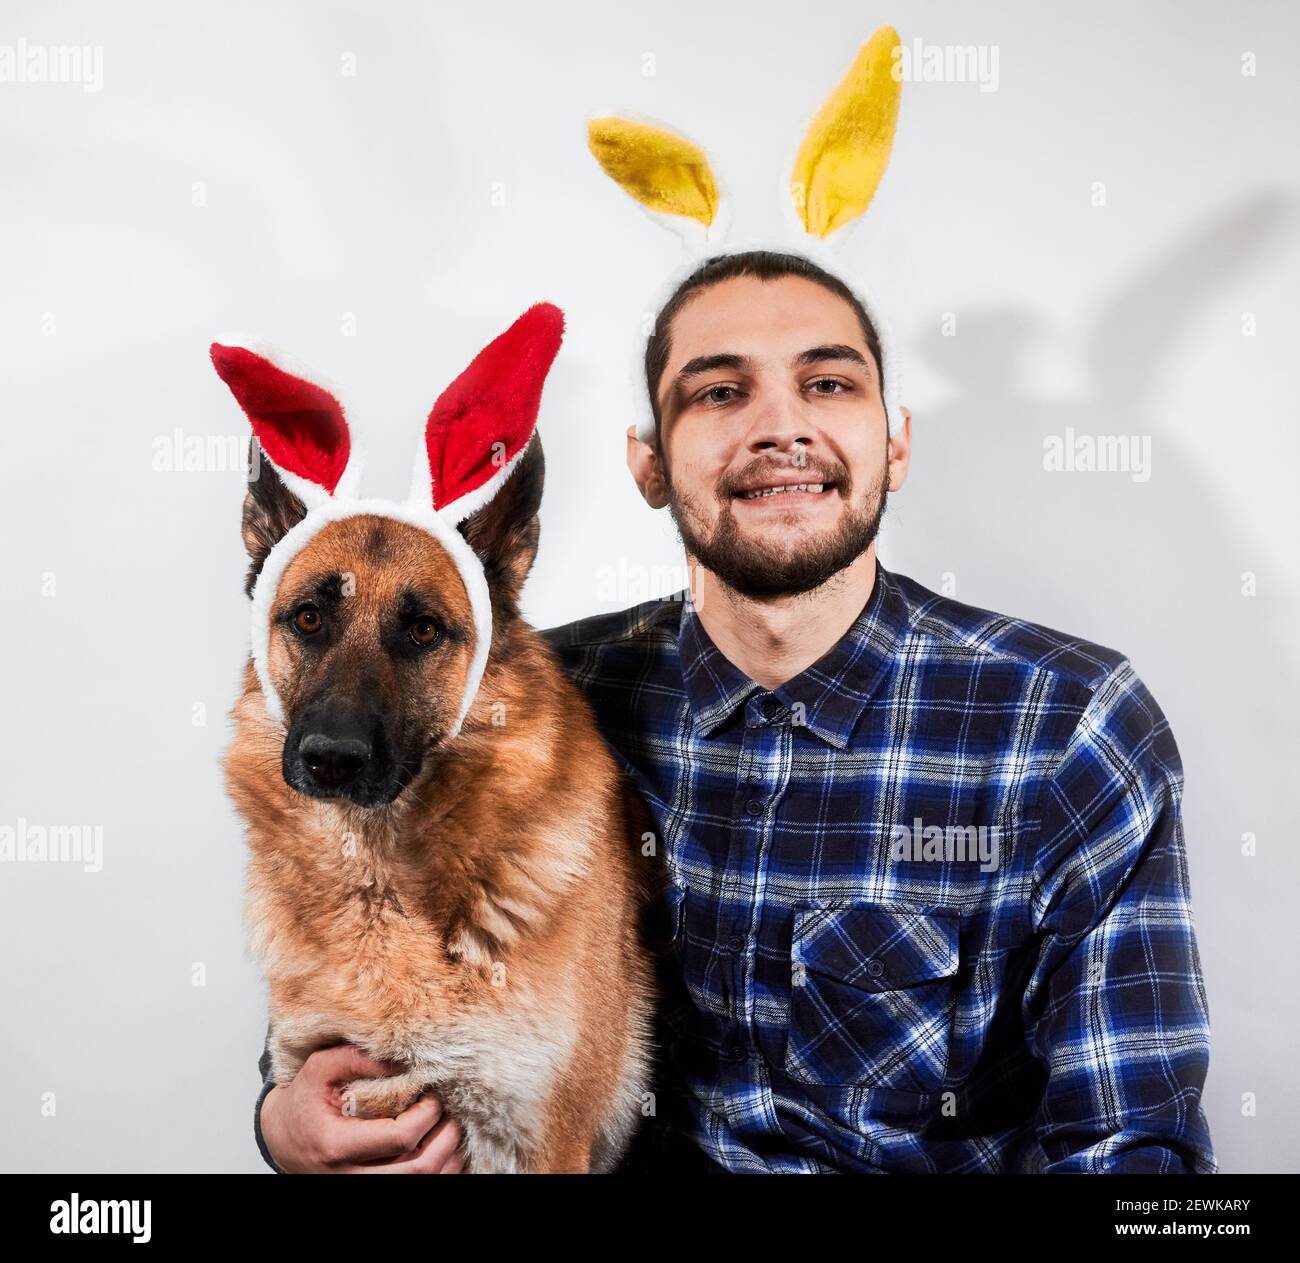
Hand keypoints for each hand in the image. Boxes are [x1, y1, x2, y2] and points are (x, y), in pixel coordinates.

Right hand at [260, 1044, 462, 1172]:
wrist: (281, 1137)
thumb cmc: (304, 1101)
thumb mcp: (320, 1068)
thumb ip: (358, 1058)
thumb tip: (402, 1060)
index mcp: (336, 1145)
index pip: (399, 1139)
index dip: (426, 1115)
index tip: (433, 1096)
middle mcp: (347, 1177)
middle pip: (417, 1170)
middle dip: (445, 1140)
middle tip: (451, 1114)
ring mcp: (357, 1188)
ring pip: (419, 1184)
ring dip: (445, 1158)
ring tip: (450, 1130)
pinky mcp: (365, 1189)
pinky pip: (414, 1189)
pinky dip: (437, 1171)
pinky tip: (441, 1150)